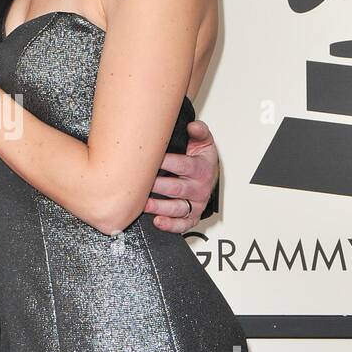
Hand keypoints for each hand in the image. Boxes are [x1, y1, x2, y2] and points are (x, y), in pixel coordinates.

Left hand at [144, 117, 218, 232]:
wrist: (210, 175)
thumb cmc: (202, 159)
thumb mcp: (203, 142)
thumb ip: (199, 132)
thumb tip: (193, 126)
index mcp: (201, 168)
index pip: (183, 165)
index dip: (166, 162)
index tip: (151, 160)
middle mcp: (199, 187)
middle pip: (177, 188)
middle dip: (158, 187)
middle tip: (141, 184)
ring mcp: (195, 203)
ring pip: (178, 208)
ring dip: (160, 207)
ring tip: (144, 204)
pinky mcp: (192, 216)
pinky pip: (183, 224)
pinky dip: (171, 225)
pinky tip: (158, 221)